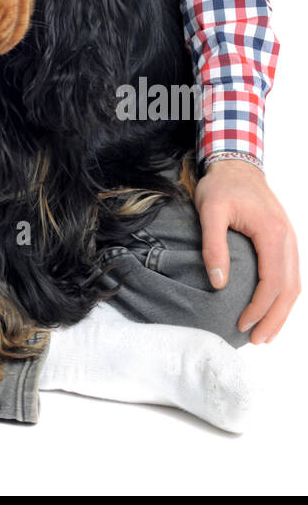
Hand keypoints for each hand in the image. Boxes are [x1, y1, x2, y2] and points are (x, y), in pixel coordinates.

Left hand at [193, 158, 299, 343]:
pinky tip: (272, 309)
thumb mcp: (209, 210)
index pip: (272, 281)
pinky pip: (291, 274)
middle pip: (289, 289)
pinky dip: (284, 296)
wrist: (237, 164)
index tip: (241, 324)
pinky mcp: (286, 240)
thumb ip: (213, 245)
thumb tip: (218, 283)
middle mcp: (288, 239)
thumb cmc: (222, 186)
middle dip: (275, 319)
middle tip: (256, 340)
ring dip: (282, 312)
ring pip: (295, 284)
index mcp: (272, 233)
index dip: (259, 308)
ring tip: (266, 334)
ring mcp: (291, 240)